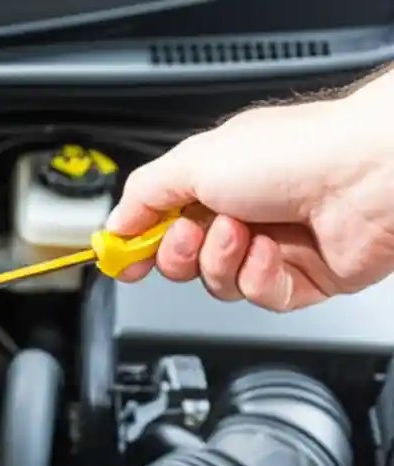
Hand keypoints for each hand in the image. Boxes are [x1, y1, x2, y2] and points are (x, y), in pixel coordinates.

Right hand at [106, 76, 393, 310]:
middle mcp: (245, 212)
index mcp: (216, 178)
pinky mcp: (305, 278)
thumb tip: (115, 224)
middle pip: (184, 260)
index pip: (161, 220)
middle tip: (190, 234)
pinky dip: (259, 278)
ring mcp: (275, 247)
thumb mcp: (192, 162)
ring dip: (222, 262)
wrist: (367, 174)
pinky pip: (260, 297)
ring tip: (242, 233)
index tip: (119, 259)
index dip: (137, 243)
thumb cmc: (295, 151)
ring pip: (219, 283)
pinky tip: (272, 251)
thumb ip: (143, 195)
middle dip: (180, 254)